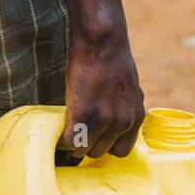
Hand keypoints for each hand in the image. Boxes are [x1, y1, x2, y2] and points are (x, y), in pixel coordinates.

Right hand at [59, 24, 144, 163]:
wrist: (103, 42)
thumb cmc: (114, 61)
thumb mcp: (130, 90)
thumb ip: (125, 109)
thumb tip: (117, 121)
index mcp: (136, 118)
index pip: (121, 152)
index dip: (105, 146)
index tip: (95, 139)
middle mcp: (123, 122)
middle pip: (99, 152)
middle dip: (86, 144)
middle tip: (75, 133)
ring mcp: (104, 119)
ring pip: (83, 150)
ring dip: (72, 144)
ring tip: (65, 132)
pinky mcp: (84, 112)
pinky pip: (70, 141)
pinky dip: (61, 140)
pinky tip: (57, 133)